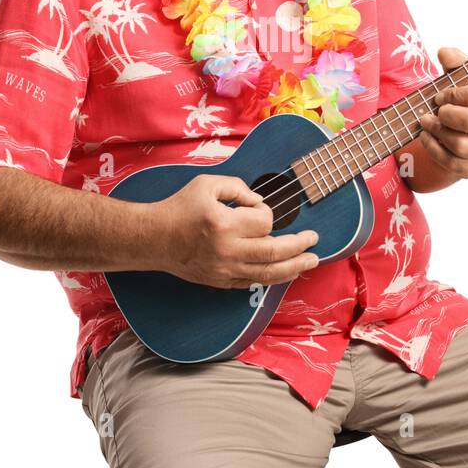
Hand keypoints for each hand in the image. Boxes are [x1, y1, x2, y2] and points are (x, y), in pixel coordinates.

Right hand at [152, 174, 319, 289]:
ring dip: (294, 268)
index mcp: (224, 224)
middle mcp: (227, 250)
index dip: (267, 213)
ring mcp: (224, 270)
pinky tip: (286, 272)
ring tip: (311, 261)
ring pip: (268, 274)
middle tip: (314, 240)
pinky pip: (253, 283)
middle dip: (299, 246)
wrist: (154, 239)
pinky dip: (272, 278)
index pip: (264, 222)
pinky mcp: (221, 281)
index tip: (258, 208)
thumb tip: (260, 202)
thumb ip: (238, 187)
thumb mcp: (206, 184)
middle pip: (274, 252)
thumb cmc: (179, 207)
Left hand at [416, 47, 467, 178]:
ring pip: (459, 145)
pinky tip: (426, 137)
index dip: (451, 94)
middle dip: (445, 115)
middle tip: (434, 111)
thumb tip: (444, 53)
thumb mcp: (464, 79)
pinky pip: (452, 163)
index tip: (440, 95)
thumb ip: (456, 62)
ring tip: (426, 123)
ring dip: (436, 132)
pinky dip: (433, 149)